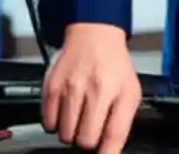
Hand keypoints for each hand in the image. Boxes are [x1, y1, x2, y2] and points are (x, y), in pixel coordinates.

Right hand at [41, 23, 141, 151]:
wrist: (94, 37)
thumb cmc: (114, 67)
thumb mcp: (130, 93)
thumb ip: (121, 123)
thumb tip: (110, 151)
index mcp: (118, 92)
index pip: (113, 134)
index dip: (107, 152)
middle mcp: (94, 91)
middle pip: (84, 140)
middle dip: (88, 139)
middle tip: (91, 126)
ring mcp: (70, 89)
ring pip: (65, 135)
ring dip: (72, 132)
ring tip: (79, 116)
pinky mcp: (51, 88)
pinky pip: (48, 123)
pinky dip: (56, 123)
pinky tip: (66, 110)